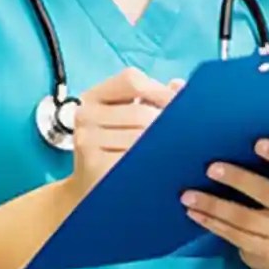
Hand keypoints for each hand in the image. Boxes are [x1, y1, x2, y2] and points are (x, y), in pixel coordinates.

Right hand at [67, 67, 183, 198]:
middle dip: (168, 126)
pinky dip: (152, 164)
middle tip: (183, 140)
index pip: (131, 80)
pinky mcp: (94, 165)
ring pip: (141, 138)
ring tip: (173, 155)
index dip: (160, 91)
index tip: (180, 107)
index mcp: (93, 97)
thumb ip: (151, 99)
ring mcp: (86, 140)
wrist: (88, 188)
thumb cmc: (113, 150)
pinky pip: (135, 160)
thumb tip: (179, 85)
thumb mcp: (126, 119)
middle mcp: (85, 114)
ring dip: (163, 148)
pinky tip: (158, 170)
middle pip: (142, 112)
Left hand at [181, 138, 268, 268]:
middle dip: (238, 180)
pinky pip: (236, 237)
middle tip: (210, 168)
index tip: (257, 142)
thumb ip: (260, 157)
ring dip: (214, 205)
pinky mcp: (266, 250)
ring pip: (246, 220)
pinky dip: (212, 223)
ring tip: (188, 195)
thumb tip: (219, 126)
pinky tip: (193, 212)